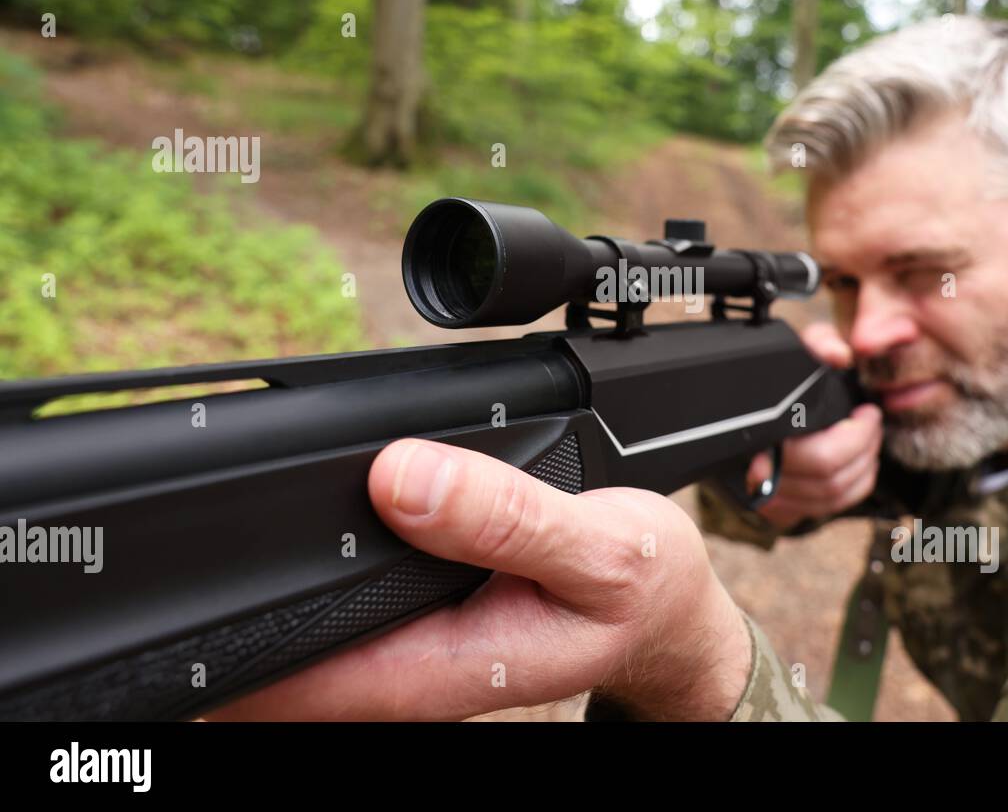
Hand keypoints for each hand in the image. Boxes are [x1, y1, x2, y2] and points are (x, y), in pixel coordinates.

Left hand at [205, 439, 752, 720]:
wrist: (667, 607)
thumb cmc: (644, 587)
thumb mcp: (598, 550)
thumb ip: (505, 518)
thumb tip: (401, 477)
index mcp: (441, 666)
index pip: (295, 678)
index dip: (231, 631)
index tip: (190, 562)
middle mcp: (409, 665)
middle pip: (277, 657)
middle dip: (227, 600)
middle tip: (190, 517)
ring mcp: (407, 643)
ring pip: (303, 624)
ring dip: (262, 580)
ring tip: (223, 511)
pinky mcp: (415, 612)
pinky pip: (340, 594)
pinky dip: (310, 556)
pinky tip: (301, 518)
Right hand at [748, 321, 881, 531]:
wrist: (742, 405)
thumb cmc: (777, 375)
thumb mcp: (796, 349)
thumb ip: (819, 342)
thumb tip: (838, 355)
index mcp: (764, 435)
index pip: (821, 458)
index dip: (855, 440)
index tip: (867, 412)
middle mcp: (760, 474)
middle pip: (830, 480)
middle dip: (863, 450)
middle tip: (870, 422)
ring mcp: (767, 496)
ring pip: (831, 498)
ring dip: (861, 470)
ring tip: (867, 439)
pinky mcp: (777, 508)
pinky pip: (824, 509)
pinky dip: (850, 489)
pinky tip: (857, 464)